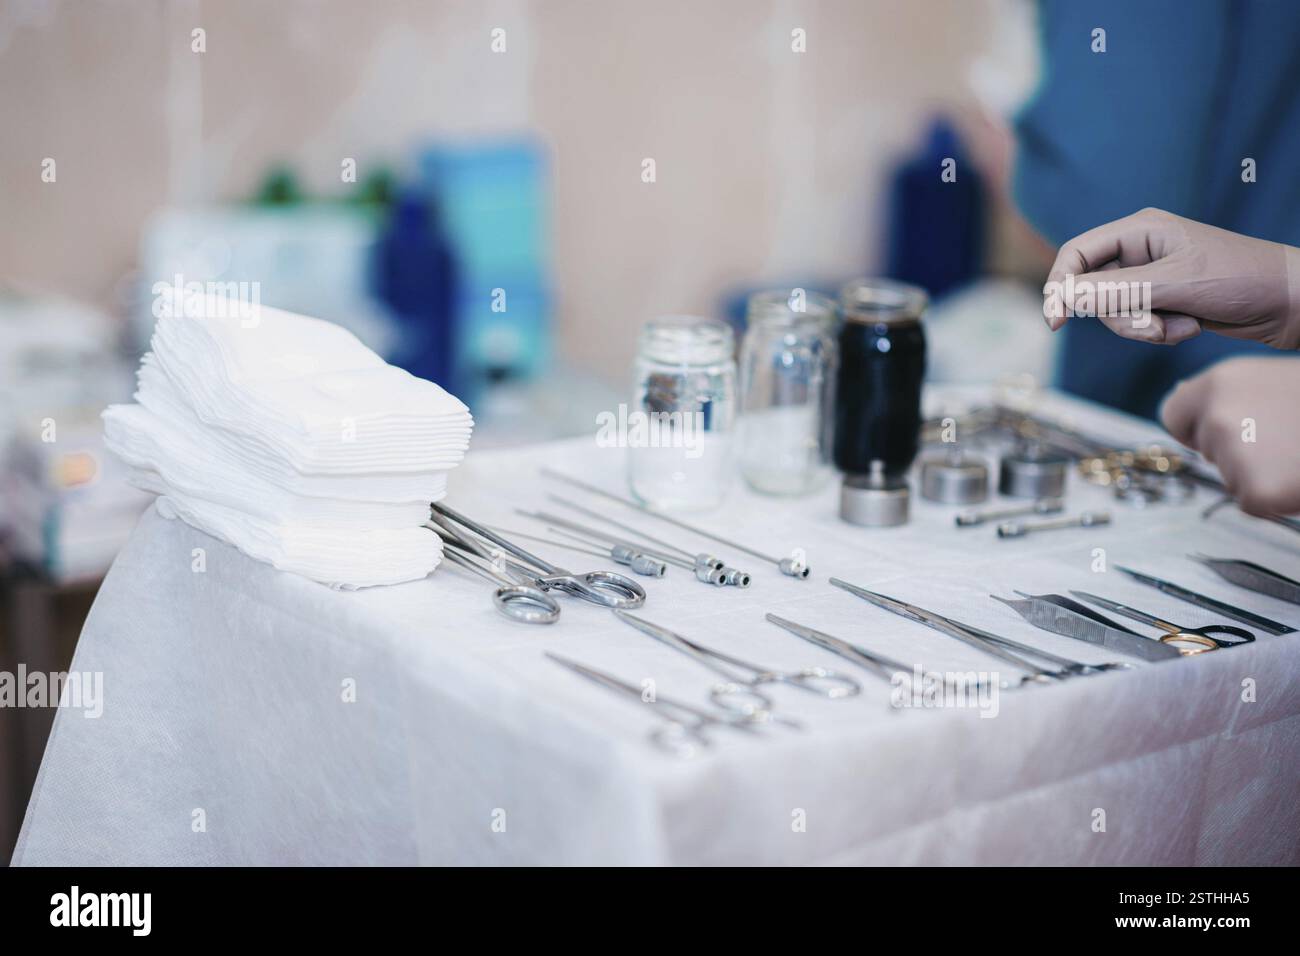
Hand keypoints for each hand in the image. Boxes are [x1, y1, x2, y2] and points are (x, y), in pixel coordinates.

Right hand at [1043, 208, 1299, 348]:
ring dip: (1145, 328)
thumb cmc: (1243, 279)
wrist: (1291, 303)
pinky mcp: (1163, 300)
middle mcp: (1140, 251)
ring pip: (1115, 313)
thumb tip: (1064, 298)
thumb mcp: (1176, 284)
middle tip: (1152, 325)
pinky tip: (1193, 324)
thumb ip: (1117, 291)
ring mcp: (1151, 277)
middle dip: (1121, 316)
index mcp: (1140, 229)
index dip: (1060, 286)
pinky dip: (1161, 333)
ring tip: (1183, 323)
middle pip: (1093, 291)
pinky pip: (1138, 324)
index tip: (1056, 321)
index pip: (1076, 254)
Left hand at [1161, 357, 1299, 515]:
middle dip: (1239, 452)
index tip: (1229, 430)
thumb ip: (1233, 397)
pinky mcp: (1255, 491)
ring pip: (1232, 478)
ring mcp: (1234, 453)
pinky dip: (1278, 499)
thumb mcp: (1273, 380)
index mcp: (1220, 381)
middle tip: (1288, 440)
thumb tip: (1198, 420)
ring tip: (1299, 452)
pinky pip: (1254, 503)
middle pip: (1208, 450)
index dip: (1200, 427)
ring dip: (1261, 473)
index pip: (1176, 415)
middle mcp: (1217, 414)